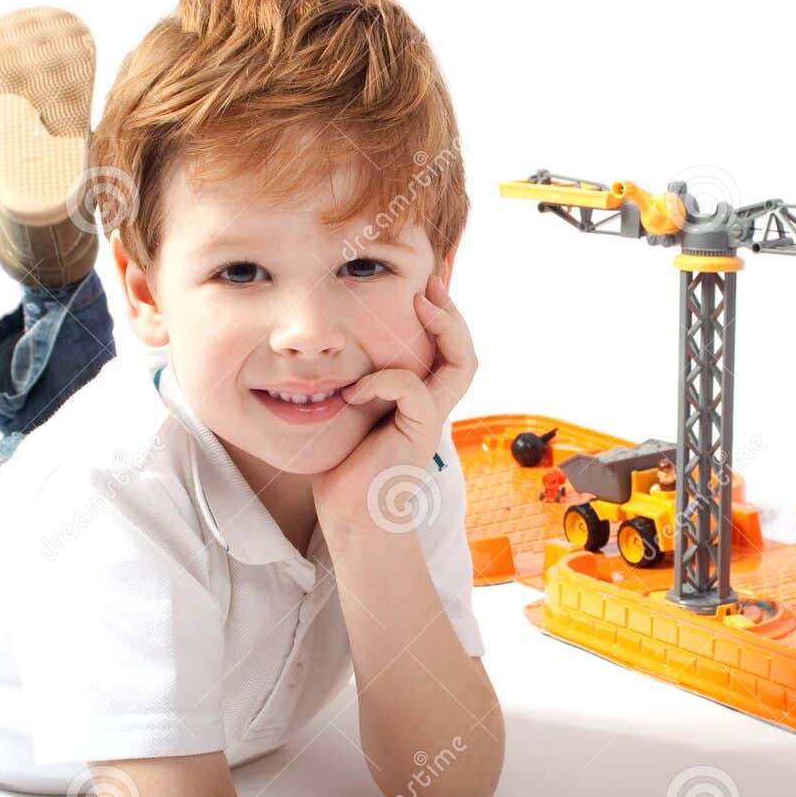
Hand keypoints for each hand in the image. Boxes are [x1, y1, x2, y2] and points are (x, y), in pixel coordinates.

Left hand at [310, 272, 477, 540]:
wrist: (350, 518)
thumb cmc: (344, 466)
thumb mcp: (349, 408)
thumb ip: (355, 377)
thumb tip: (330, 342)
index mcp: (419, 398)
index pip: (444, 350)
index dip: (443, 314)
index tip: (427, 279)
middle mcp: (432, 406)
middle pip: (465, 352)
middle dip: (452, 312)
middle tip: (431, 281)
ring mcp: (429, 420)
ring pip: (461, 364)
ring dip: (445, 329)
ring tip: (423, 303)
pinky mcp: (418, 434)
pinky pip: (413, 392)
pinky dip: (385, 381)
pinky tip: (356, 388)